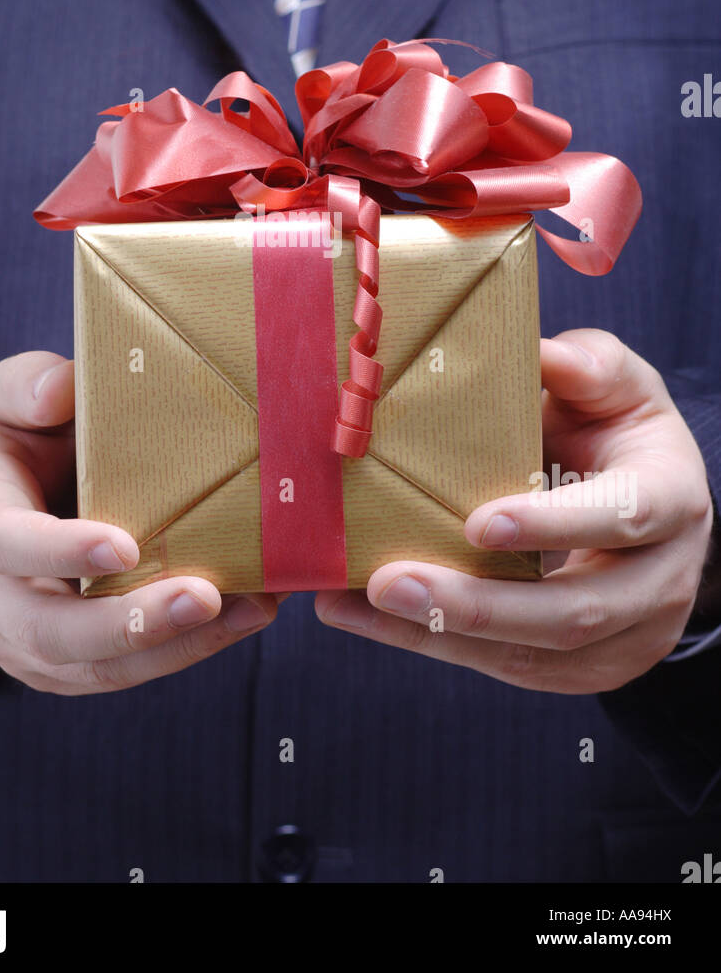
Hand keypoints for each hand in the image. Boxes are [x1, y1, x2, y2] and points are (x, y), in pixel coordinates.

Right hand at [0, 351, 277, 692]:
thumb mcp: (1, 400)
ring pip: (98, 668)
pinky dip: (187, 650)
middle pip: (53, 633)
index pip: (4, 545)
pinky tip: (244, 617)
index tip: (123, 546)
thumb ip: (26, 387)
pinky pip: (126, 672)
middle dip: (133, 624)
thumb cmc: (6, 443)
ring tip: (250, 610)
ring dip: (177, 645)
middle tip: (206, 596)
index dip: (60, 551)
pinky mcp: (69, 666)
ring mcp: (26, 643)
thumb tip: (62, 389)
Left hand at [316, 329, 713, 692]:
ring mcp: (626, 637)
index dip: (553, 524)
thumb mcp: (617, 385)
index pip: (623, 517)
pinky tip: (368, 618)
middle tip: (390, 582)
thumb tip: (545, 356)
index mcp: (672, 498)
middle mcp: (659, 580)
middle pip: (574, 613)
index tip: (476, 524)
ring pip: (532, 656)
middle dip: (477, 605)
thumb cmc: (618, 432)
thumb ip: (589, 365)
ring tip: (354, 605)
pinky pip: (506, 668)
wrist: (650, 504)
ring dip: (437, 634)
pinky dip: (432, 645)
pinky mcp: (583, 668)